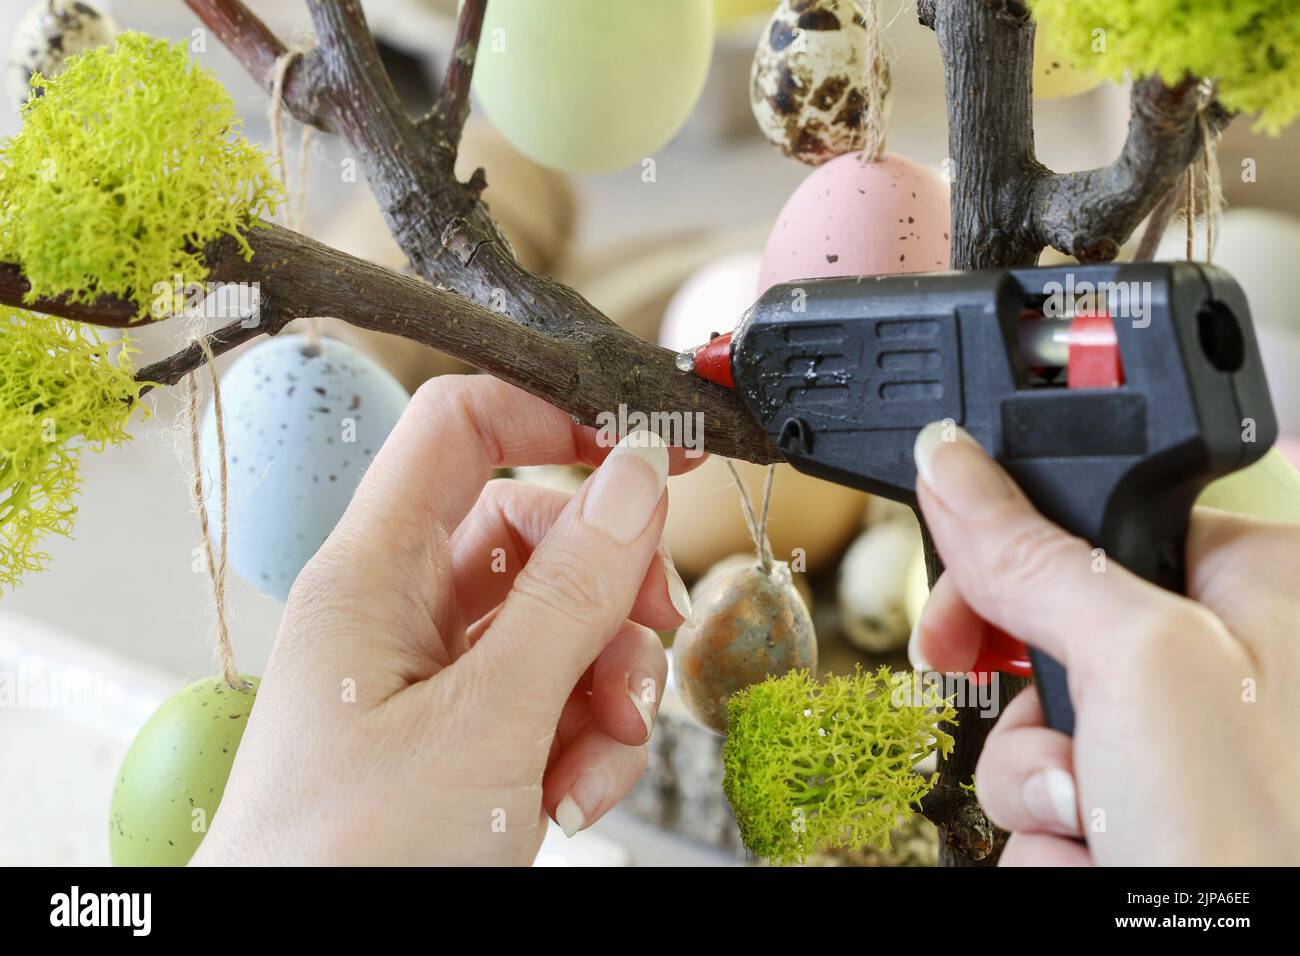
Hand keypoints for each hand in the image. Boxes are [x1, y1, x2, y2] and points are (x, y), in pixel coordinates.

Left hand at [192, 376, 698, 865]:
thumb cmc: (350, 863)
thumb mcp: (487, 720)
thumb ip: (569, 594)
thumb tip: (635, 478)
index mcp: (374, 574)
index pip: (460, 428)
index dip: (553, 414)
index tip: (645, 444)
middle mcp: (402, 613)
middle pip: (535, 536)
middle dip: (608, 585)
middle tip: (654, 626)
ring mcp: (434, 679)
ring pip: (556, 625)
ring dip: (608, 680)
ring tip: (606, 748)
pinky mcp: (464, 739)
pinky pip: (550, 698)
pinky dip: (586, 738)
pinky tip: (575, 793)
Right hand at [909, 422, 1299, 865]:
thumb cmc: (1261, 840)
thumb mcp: (1135, 666)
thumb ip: (1034, 557)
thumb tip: (949, 461)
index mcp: (1255, 585)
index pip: (1087, 525)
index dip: (1007, 566)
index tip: (958, 612)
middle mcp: (1228, 664)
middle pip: (1050, 636)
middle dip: (1024, 707)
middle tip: (1022, 728)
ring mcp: (1189, 751)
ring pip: (1041, 732)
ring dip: (1037, 789)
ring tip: (1094, 829)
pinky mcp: (1151, 817)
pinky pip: (1056, 802)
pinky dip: (1057, 839)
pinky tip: (1106, 861)